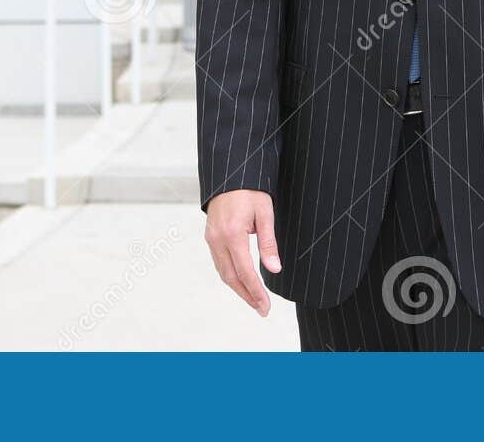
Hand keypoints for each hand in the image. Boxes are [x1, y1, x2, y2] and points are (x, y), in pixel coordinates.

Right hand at [204, 189, 280, 315]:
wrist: (230, 173)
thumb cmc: (250, 190)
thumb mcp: (265, 213)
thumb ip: (268, 243)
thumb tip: (274, 269)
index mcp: (232, 234)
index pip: (245, 272)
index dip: (256, 292)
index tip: (266, 306)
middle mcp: (217, 239)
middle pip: (231, 277)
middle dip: (247, 296)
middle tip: (262, 309)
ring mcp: (211, 238)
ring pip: (223, 272)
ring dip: (238, 288)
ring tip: (254, 299)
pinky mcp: (210, 235)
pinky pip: (219, 262)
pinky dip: (230, 276)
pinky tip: (241, 280)